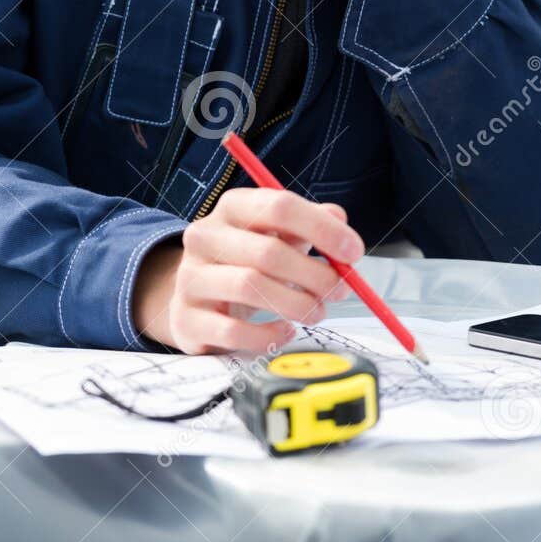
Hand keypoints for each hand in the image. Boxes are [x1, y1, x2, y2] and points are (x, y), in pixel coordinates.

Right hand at [130, 188, 359, 354]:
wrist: (196, 297)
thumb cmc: (247, 261)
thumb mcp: (278, 234)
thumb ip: (311, 223)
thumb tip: (339, 219)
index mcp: (232, 207)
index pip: (280, 206)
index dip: (322, 229)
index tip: (353, 252)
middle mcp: (205, 237)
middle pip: (268, 252)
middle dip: (315, 275)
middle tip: (339, 291)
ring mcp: (190, 277)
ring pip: (250, 287)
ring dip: (296, 304)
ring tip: (317, 312)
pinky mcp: (187, 319)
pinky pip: (233, 331)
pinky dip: (268, 335)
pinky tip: (285, 330)